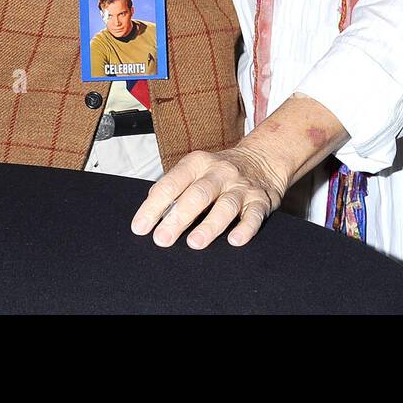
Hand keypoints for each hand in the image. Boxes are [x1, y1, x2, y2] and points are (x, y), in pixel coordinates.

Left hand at [131, 146, 287, 249]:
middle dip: (178, 218)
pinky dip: (245, 229)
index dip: (153, 207)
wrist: (263, 159)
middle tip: (162, 239)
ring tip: (195, 243)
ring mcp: (241, 186)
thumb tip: (151, 208)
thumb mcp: (195, 169)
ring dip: (210, 225)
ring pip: (225, 206)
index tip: (140, 227)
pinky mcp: (261, 201)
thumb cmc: (219, 172)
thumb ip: (175, 186)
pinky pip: (254, 215)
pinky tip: (234, 241)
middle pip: (197, 195)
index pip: (171, 184)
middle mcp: (219, 172)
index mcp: (197, 163)